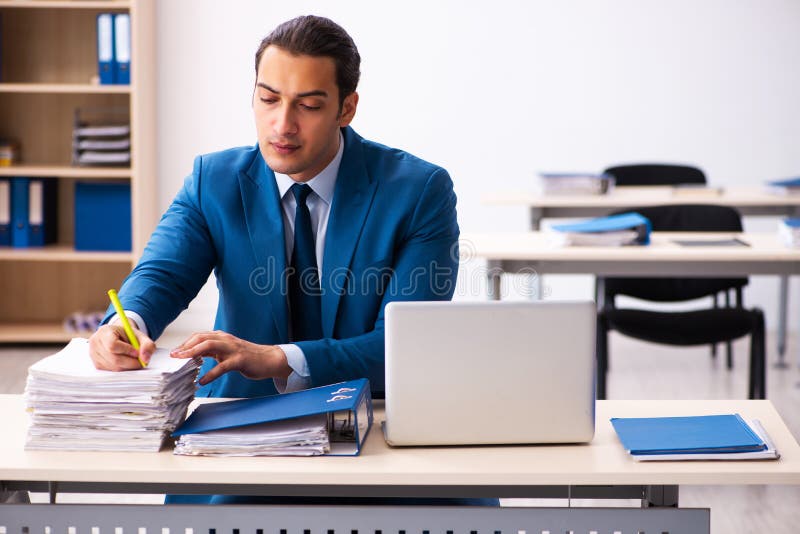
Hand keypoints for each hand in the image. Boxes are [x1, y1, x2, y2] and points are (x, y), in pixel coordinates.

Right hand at [89, 323, 154, 370]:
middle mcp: (96, 343)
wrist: (119, 337)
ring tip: (133, 360)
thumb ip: (147, 345)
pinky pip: (111, 371)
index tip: (137, 352)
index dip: (127, 351)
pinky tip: (126, 362)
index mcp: (105, 331)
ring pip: (113, 367)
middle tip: (141, 361)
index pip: (113, 345)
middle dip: (131, 362)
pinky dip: (122, 369)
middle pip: (114, 359)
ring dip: (127, 367)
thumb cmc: (129, 336)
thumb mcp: (141, 336)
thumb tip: (145, 359)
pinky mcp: (97, 364)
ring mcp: (94, 355)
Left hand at [170, 330, 291, 385]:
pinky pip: (222, 367)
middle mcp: (226, 340)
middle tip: (174, 356)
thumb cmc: (247, 357)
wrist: (269, 359)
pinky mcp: (240, 360)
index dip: (185, 343)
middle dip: (185, 346)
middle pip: (201, 338)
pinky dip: (210, 374)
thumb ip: (212, 352)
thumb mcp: (226, 352)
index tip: (174, 353)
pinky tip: (202, 382)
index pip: (199, 336)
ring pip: (209, 346)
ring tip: (182, 362)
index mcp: (222, 337)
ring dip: (193, 353)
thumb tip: (192, 356)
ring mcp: (233, 349)